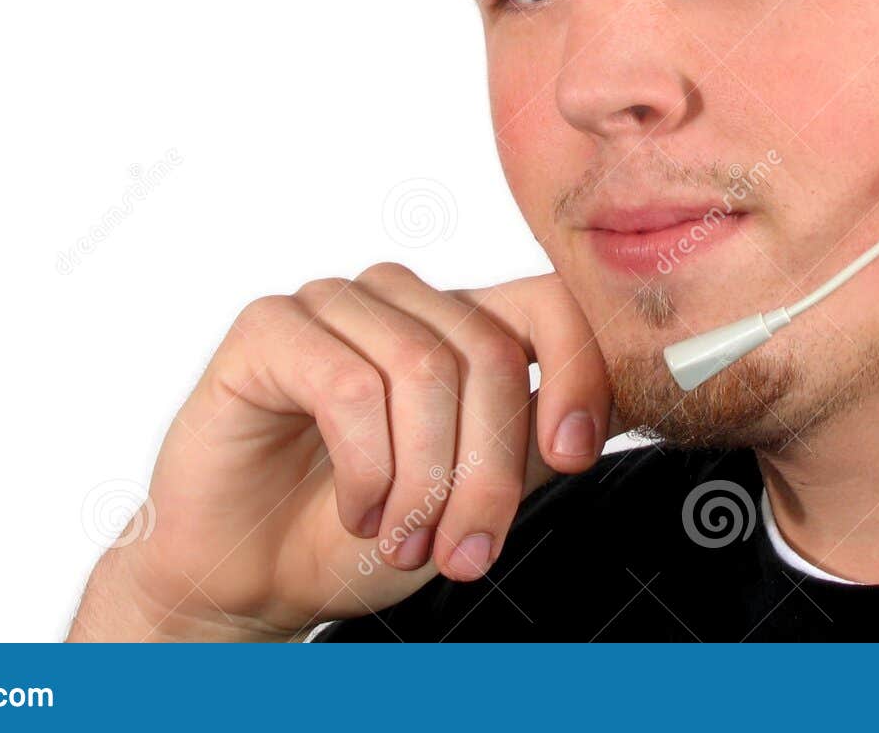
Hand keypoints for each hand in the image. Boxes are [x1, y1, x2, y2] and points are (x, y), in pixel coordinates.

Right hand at [66, 264, 620, 640]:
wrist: (253, 578)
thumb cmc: (360, 533)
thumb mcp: (472, 496)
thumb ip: (536, 443)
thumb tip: (625, 401)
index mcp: (460, 324)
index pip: (549, 301)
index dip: (577, 371)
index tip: (574, 455)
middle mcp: (402, 300)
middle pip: (489, 349)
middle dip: (489, 469)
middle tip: (466, 551)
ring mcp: (335, 304)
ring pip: (423, 366)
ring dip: (422, 479)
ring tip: (400, 539)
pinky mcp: (269, 327)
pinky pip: (347, 382)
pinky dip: (365, 466)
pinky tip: (355, 507)